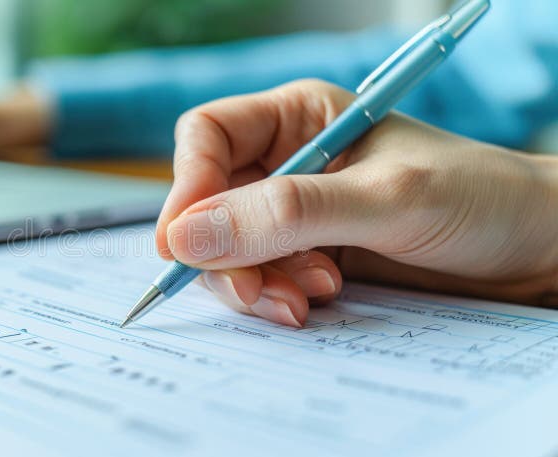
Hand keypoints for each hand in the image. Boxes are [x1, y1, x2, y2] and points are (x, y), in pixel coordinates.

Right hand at [156, 79, 557, 326]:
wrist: (532, 249)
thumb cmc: (478, 197)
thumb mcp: (384, 199)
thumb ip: (287, 215)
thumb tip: (187, 236)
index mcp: (299, 117)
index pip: (207, 138)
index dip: (188, 187)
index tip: (185, 243)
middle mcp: (288, 161)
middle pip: (210, 203)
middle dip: (225, 252)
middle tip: (257, 291)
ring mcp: (297, 212)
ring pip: (230, 248)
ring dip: (256, 281)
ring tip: (308, 298)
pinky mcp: (310, 254)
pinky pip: (263, 278)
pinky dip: (278, 296)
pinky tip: (320, 300)